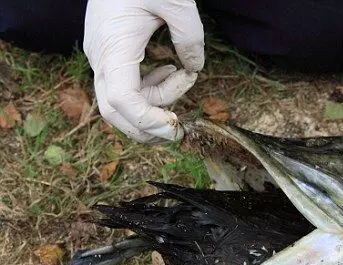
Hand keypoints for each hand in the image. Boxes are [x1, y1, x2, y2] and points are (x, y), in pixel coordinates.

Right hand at [84, 0, 204, 142]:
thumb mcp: (178, 1)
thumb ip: (190, 37)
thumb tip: (195, 68)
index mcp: (114, 48)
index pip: (122, 101)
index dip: (148, 122)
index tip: (176, 127)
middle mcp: (102, 58)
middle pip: (115, 113)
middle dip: (148, 128)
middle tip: (181, 128)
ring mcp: (102, 57)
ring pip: (122, 102)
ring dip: (156, 101)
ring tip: (184, 76)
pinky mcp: (109, 54)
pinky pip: (126, 86)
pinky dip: (150, 89)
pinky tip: (170, 71)